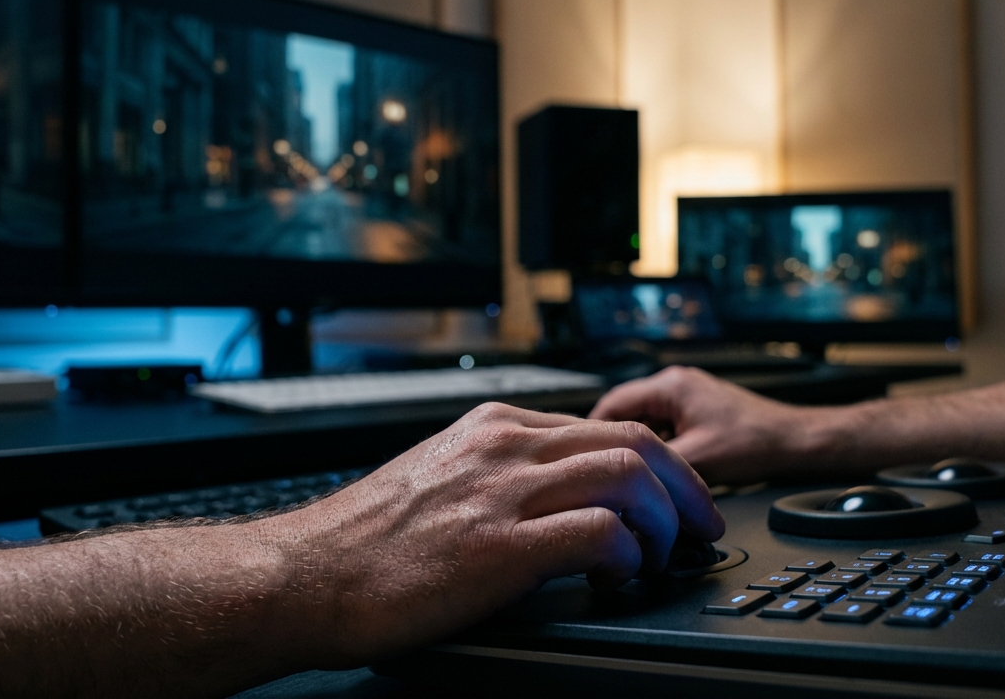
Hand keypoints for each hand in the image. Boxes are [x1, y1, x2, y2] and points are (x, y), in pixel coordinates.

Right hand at [267, 401, 722, 667]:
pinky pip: (599, 533)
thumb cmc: (363, 543)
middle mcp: (503, 448)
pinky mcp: (499, 548)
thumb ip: (492, 474)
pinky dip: (628, 554)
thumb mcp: (436, 478)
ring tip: (666, 556)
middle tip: (700, 527)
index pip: (603, 426)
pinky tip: (619, 577)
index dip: (657, 464)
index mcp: (491, 429)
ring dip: (666, 520)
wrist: (304, 577)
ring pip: (630, 475)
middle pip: (634, 442)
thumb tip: (547, 495)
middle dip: (685, 486)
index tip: (675, 497)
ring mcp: (502, 493)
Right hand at [589, 366, 828, 484]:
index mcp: (669, 386)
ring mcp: (688, 397)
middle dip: (615, 447)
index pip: (608, 406)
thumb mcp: (696, 461)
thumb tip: (626, 492)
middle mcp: (676, 385)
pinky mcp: (699, 412)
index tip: (581, 463)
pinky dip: (658, 452)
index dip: (591, 437)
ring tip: (631, 479)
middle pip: (624, 416)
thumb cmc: (757, 443)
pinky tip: (658, 476)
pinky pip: (664, 431)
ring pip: (644, 426)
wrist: (798, 443)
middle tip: (604, 476)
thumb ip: (656, 473)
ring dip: (639, 452)